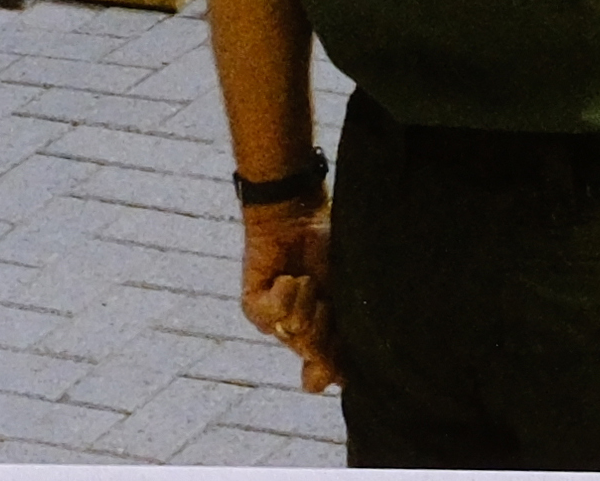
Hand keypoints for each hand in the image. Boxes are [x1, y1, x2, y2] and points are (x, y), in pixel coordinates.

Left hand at [240, 196, 341, 391]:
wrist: (302, 213)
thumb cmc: (332, 248)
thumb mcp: (346, 295)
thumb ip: (338, 341)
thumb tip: (319, 387)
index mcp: (325, 335)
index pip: (328, 373)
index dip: (335, 360)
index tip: (341, 327)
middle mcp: (298, 334)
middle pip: (314, 352)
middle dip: (327, 322)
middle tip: (326, 295)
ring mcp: (274, 323)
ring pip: (294, 332)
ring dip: (308, 302)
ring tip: (307, 279)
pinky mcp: (253, 307)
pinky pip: (271, 314)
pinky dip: (286, 292)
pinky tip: (287, 277)